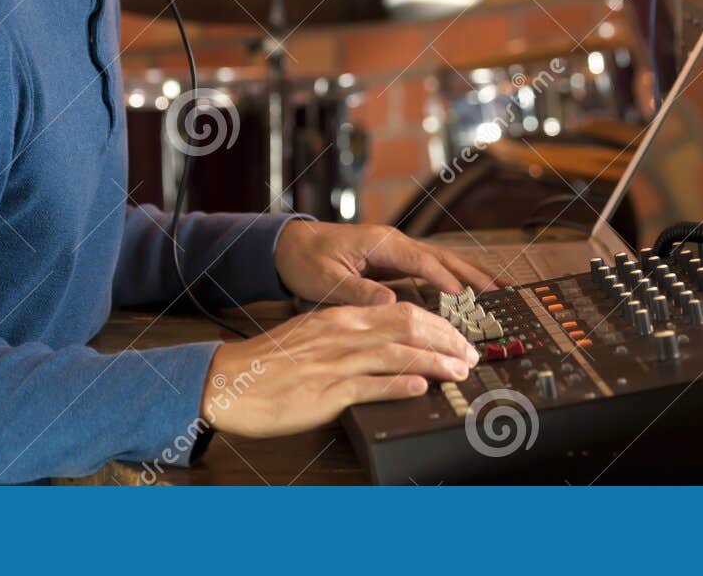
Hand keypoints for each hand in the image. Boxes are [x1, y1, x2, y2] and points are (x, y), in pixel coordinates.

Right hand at [200, 303, 477, 436]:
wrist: (230, 381)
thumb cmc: (271, 365)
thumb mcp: (315, 338)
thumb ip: (351, 338)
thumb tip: (387, 344)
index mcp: (343, 318)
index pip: (404, 312)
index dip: (439, 325)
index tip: (460, 338)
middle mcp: (344, 334)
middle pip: (409, 327)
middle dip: (447, 340)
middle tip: (472, 355)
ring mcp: (336, 362)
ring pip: (398, 354)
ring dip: (435, 362)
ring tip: (460, 371)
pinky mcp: (326, 391)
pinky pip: (370, 385)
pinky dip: (399, 385)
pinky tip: (420, 388)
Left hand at [273, 220, 501, 305]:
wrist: (290, 246)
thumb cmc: (305, 260)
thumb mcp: (326, 278)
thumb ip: (358, 290)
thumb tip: (391, 302)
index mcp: (381, 243)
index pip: (422, 261)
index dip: (446, 280)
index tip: (467, 298)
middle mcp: (395, 243)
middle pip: (443, 257)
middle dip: (473, 274)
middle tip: (503, 292)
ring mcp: (397, 250)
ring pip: (442, 261)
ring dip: (470, 274)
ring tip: (499, 290)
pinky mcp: (395, 261)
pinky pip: (431, 269)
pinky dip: (454, 278)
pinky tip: (468, 293)